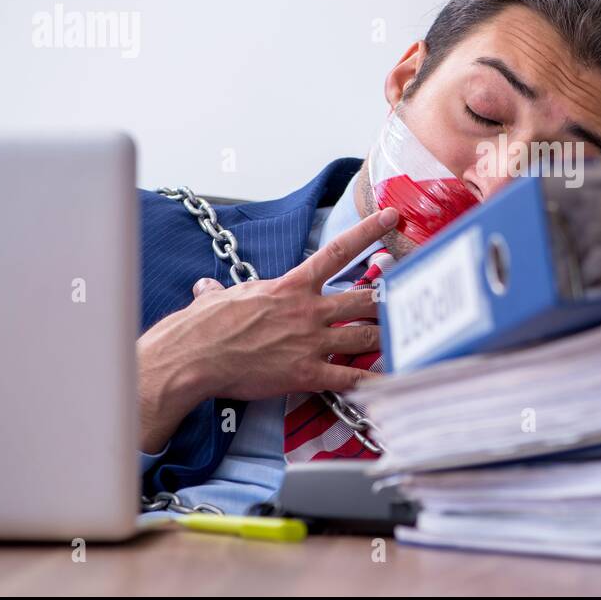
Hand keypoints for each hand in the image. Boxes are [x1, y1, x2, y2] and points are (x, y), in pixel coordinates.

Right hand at [136, 206, 397, 452]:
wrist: (193, 357)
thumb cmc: (202, 327)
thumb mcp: (216, 298)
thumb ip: (222, 292)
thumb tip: (208, 288)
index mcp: (291, 286)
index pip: (338, 251)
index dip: (369, 231)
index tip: (392, 217)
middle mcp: (308, 310)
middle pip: (363, 300)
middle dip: (387, 301)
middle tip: (407, 298)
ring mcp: (311, 342)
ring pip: (365, 336)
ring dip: (387, 338)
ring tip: (406, 339)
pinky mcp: (307, 373)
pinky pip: (349, 378)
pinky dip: (373, 381)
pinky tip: (391, 382)